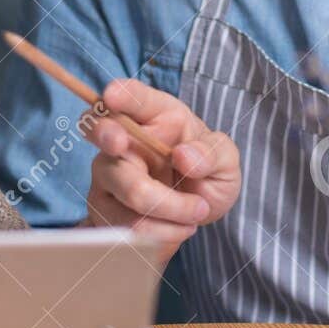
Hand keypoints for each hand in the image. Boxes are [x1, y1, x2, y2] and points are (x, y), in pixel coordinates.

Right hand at [82, 78, 241, 268]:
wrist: (193, 214)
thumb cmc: (205, 173)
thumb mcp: (225, 161)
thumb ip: (212, 153)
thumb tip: (184, 156)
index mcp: (155, 115)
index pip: (133, 96)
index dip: (120, 93)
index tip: (112, 95)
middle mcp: (124, 140)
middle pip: (109, 138)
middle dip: (109, 138)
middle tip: (119, 142)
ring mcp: (107, 173)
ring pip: (127, 190)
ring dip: (170, 211)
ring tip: (196, 212)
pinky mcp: (102, 207)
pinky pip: (125, 224)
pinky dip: (160, 233)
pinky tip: (176, 228)